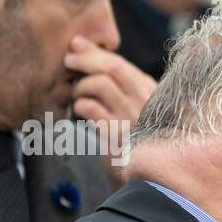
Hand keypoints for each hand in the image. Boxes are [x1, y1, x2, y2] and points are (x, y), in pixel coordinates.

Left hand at [65, 36, 157, 186]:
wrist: (147, 176)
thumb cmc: (136, 134)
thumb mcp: (135, 104)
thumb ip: (118, 79)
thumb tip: (82, 46)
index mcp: (152, 92)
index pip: (120, 64)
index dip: (94, 52)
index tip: (76, 46)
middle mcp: (145, 103)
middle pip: (110, 68)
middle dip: (84, 60)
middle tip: (68, 61)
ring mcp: (132, 119)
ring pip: (98, 85)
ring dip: (80, 86)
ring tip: (78, 94)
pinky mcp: (116, 135)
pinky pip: (89, 108)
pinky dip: (79, 104)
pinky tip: (80, 110)